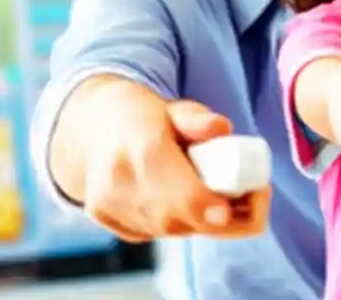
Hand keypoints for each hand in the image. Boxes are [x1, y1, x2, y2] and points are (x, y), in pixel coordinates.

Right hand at [56, 77, 269, 242]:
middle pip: (173, 216)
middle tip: (248, 198)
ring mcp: (106, 203)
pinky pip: (152, 232)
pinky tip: (185, 201)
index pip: (171, 186)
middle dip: (214, 216)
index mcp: (140, 145)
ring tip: (221, 198)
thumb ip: (198, 118)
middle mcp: (118, 179)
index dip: (202, 204)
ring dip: (199, 221)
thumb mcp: (174, 108)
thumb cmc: (146, 116)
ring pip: (166, 229)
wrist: (93, 125)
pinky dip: (176, 222)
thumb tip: (222, 129)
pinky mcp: (104, 218)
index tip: (227, 209)